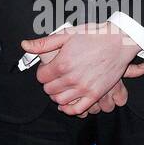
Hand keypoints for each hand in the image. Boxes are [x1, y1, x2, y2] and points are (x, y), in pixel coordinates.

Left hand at [20, 22, 143, 115]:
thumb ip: (44, 43)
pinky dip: (69, 109)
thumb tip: (24, 45)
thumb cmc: (94, 36)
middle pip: (49, 90)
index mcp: (62, 63)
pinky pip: (76, 110)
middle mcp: (71, 78)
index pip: (41, 78)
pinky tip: (67, 102)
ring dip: (57, 95)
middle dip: (49, 84)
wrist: (119, 41)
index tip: (49, 68)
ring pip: (60, 100)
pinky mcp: (95, 94)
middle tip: (55, 77)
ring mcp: (83, 88)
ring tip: (62, 87)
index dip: (43, 72)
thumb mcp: (67, 35)